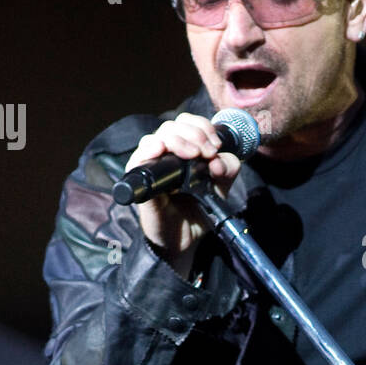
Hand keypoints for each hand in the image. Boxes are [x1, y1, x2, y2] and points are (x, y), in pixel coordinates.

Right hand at [124, 113, 242, 265]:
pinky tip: (160, 149)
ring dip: (178, 139)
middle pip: (173, 126)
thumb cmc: (198, 211)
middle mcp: (166, 154)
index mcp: (184, 151)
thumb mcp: (220, 188)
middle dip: (195, 134)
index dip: (203, 127)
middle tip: (208, 152)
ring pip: (158, 136)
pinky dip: (149, 148)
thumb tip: (218, 160)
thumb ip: (227, 170)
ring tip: (193, 154)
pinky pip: (138, 158)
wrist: (185, 241)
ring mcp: (152, 166)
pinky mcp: (141, 181)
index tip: (216, 145)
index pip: (188, 123)